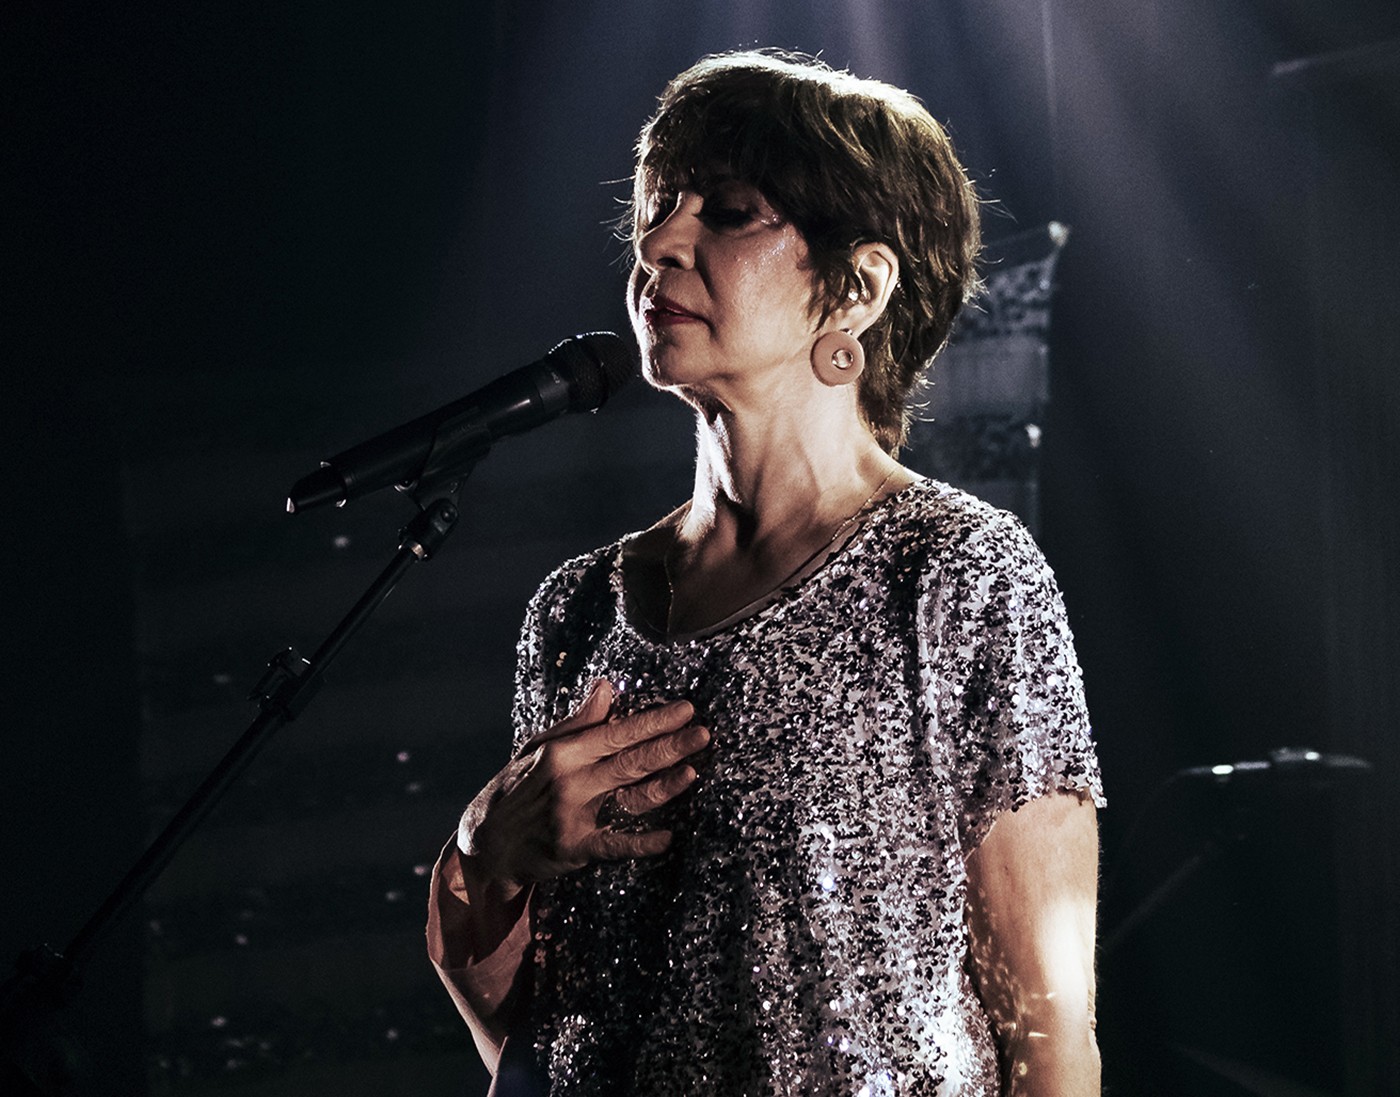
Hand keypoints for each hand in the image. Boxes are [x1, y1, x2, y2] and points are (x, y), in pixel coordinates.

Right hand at [459, 680, 707, 900]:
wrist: (485, 842)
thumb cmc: (517, 788)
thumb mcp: (538, 748)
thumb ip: (577, 721)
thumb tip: (606, 686)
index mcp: (563, 752)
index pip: (617, 732)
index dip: (654, 721)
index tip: (686, 709)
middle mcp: (570, 781)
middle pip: (630, 761)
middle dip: (670, 746)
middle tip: (703, 734)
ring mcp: (573, 816)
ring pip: (628, 797)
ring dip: (663, 786)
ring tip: (692, 772)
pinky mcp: (575, 849)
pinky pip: (614, 845)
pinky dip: (641, 843)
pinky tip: (668, 838)